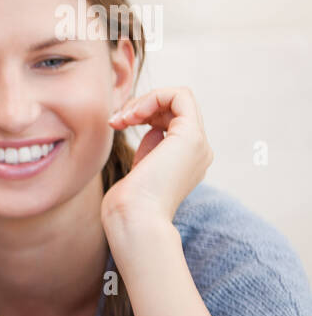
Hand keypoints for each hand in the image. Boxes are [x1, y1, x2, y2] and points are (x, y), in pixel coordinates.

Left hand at [102, 86, 212, 228]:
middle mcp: (198, 151)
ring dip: (144, 101)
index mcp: (187, 160)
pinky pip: (180, 95)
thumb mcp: (139, 172)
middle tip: (117, 120)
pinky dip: (153, 96)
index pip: (172, 120)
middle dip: (141, 105)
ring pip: (179, 98)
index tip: (118, 124)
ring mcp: (198, 143)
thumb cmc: (128, 205)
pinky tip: (133, 115)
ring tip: (122, 119)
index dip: (144, 114)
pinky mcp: (190, 136)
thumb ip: (150, 151)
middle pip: (176, 107)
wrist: (134, 220)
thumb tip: (153, 131)